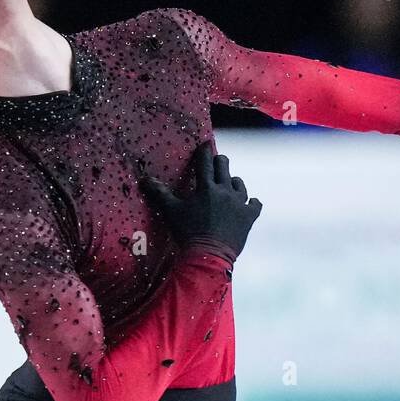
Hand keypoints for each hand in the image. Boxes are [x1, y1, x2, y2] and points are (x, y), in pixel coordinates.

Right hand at [141, 142, 262, 258]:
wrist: (208, 257)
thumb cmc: (188, 233)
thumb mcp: (171, 212)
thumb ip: (159, 194)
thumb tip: (144, 179)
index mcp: (206, 187)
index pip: (205, 161)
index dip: (204, 150)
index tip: (206, 143)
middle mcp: (225, 190)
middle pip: (224, 166)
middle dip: (219, 162)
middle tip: (216, 162)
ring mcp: (239, 203)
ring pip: (239, 184)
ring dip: (234, 182)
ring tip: (230, 184)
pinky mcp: (249, 217)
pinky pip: (255, 205)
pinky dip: (253, 203)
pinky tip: (251, 203)